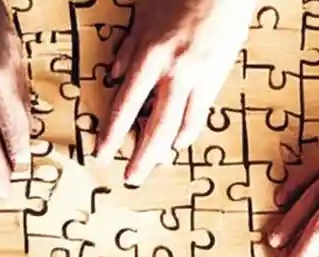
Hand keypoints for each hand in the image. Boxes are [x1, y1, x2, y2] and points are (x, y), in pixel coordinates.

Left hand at [96, 0, 254, 183]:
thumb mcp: (144, 16)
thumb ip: (128, 48)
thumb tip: (114, 74)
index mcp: (151, 56)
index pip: (126, 106)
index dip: (112, 135)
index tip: (101, 155)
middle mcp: (174, 72)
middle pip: (155, 127)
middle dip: (140, 157)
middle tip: (129, 177)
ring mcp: (199, 78)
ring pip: (180, 127)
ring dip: (164, 151)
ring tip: (153, 167)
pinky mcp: (217, 79)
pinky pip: (200, 115)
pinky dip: (187, 133)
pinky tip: (178, 143)